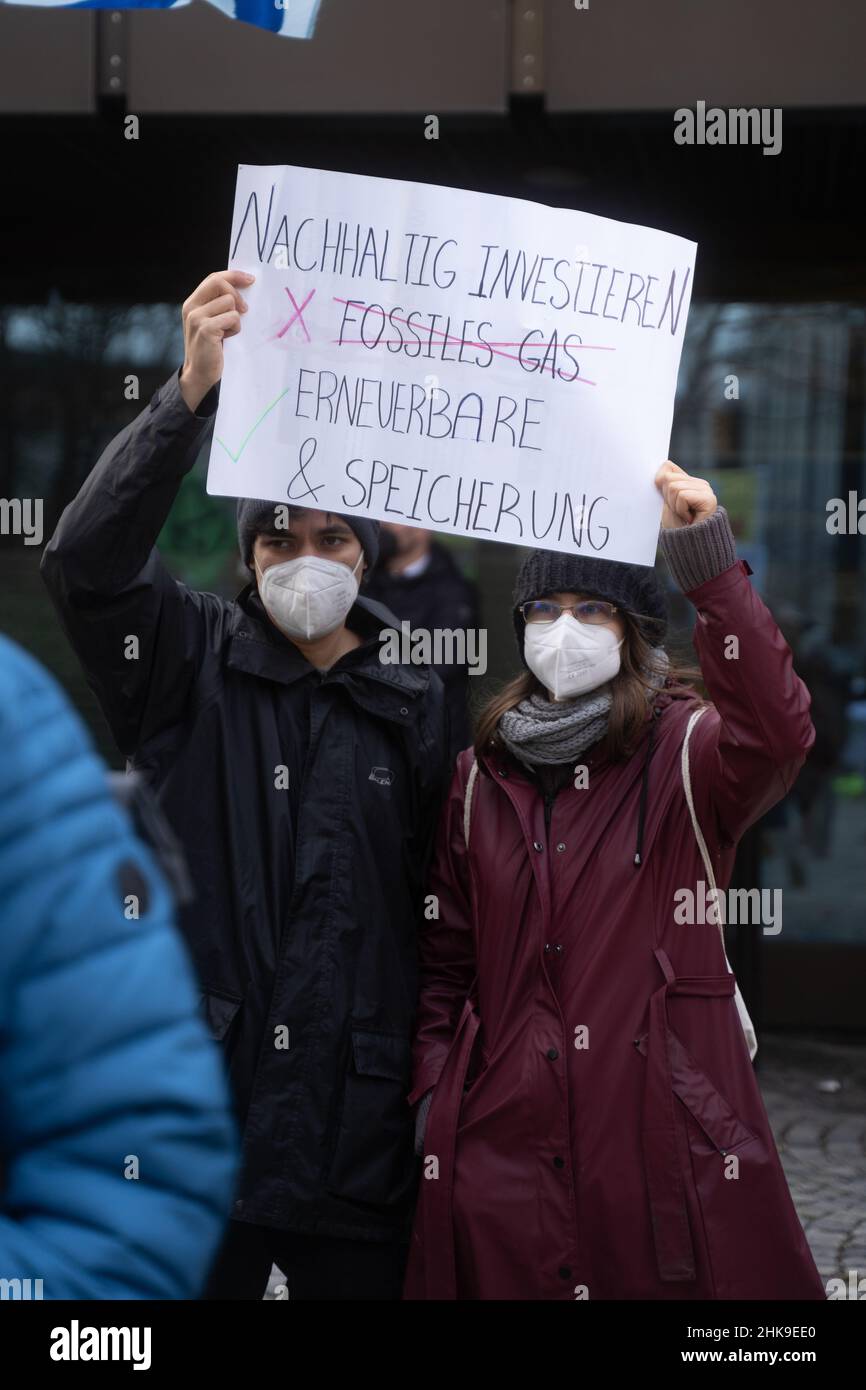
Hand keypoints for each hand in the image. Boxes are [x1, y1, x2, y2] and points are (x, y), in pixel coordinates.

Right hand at [179, 269, 255, 411]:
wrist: (200, 374)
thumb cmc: (211, 348)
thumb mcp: (211, 322)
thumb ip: (219, 305)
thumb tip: (241, 288)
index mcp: (192, 303)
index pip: (213, 278)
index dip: (233, 276)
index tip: (250, 279)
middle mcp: (192, 307)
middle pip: (220, 283)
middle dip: (237, 294)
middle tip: (245, 310)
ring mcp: (197, 318)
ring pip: (229, 302)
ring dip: (236, 318)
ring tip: (228, 332)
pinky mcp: (206, 329)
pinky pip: (233, 318)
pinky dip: (235, 328)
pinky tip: (227, 339)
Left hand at [654, 461, 717, 528]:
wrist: (689, 547)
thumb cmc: (677, 527)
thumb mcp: (666, 502)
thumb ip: (666, 483)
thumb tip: (663, 465)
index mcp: (690, 482)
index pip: (668, 467)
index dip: (661, 486)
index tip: (668, 502)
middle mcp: (700, 483)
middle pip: (669, 478)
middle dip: (667, 498)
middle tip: (678, 512)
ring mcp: (706, 490)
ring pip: (674, 487)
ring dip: (674, 506)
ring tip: (683, 516)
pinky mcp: (708, 498)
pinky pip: (682, 495)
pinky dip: (680, 509)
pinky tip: (689, 518)